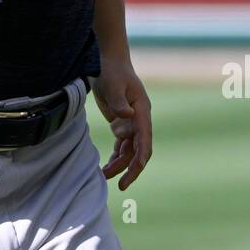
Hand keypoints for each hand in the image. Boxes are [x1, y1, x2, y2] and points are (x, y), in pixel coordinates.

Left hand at [92, 55, 152, 189]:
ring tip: (104, 176)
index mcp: (142, 111)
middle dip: (132, 169)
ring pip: (128, 151)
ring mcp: (131, 124)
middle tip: (122, 186)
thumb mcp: (114, 84)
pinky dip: (114, 157)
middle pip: (139, 150)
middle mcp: (139, 120)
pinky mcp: (121, 124)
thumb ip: (119, 101)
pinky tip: (106, 168)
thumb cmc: (113, 71)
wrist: (108, 63)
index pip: (145, 138)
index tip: (136, 170)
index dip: (142, 156)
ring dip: (119, 165)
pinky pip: (120, 146)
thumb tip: (127, 117)